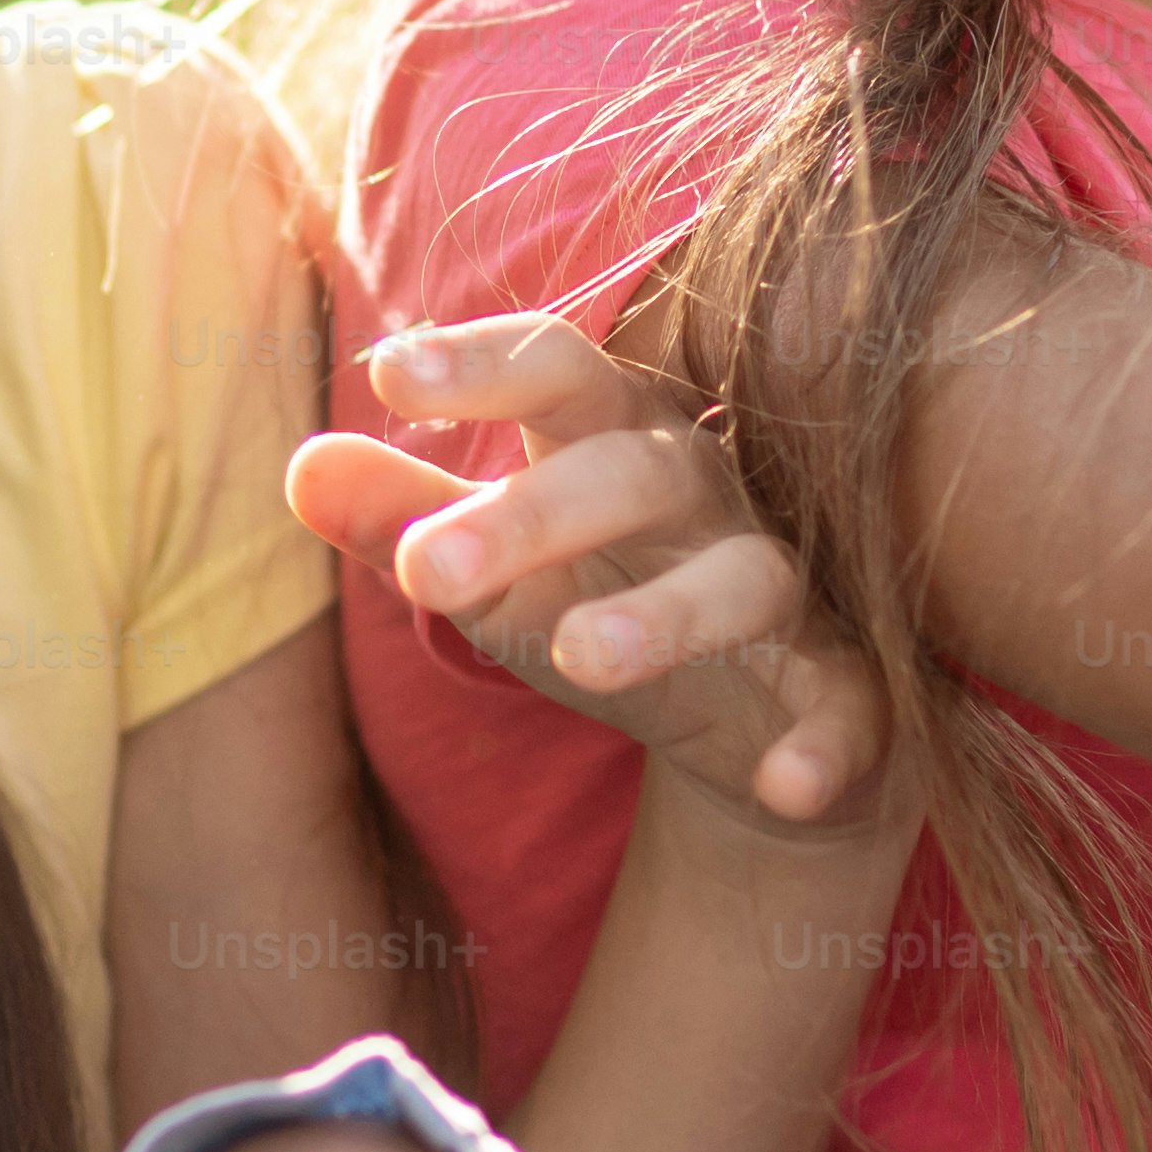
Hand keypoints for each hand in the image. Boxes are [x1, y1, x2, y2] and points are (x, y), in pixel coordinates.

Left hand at [292, 313, 888, 832]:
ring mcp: (790, 585)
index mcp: (613, 436)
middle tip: (422, 572)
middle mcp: (706, 491)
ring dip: (666, 617)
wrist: (764, 717)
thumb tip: (299, 468)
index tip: (390, 372)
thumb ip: (407, 516)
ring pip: (746, 577)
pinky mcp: (850, 683)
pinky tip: (786, 786)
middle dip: (531, 517)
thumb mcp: (501, 567)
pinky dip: (827, 744)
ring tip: (578, 662)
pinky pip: (852, 705)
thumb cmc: (612, 597)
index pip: (554, 369)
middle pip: (629, 473)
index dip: (480, 366)